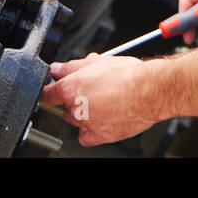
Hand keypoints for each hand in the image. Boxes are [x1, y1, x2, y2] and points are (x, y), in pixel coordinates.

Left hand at [42, 53, 157, 146]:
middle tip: (92, 87)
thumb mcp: (97, 61)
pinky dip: (90, 129)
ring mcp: (86, 124)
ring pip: (76, 120)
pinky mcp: (99, 136)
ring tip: (103, 100)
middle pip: (65, 106)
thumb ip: (71, 66)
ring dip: (84, 111)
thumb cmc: (128, 75)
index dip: (51, 89)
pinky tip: (100, 119)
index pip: (48, 93)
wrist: (149, 91)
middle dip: (75, 97)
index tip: (55, 87)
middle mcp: (75, 108)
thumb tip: (57, 68)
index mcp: (70, 88)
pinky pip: (86, 136)